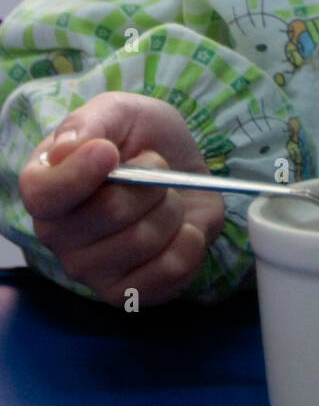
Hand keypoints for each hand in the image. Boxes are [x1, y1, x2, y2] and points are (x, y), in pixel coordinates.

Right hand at [19, 92, 224, 307]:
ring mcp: (89, 269)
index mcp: (45, 184)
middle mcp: (57, 234)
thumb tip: (66, 150)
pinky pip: (164, 277)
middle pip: (109, 213)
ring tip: (168, 198)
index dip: (78, 175)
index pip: (43, 194)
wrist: (182, 168)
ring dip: (171, 209)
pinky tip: (184, 229)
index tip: (110, 153)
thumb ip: (89, 122)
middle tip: (156, 167)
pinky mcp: (125, 294)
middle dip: (150, 180)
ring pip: (142, 241)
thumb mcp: (119, 111)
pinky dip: (188, 245)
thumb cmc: (141, 137)